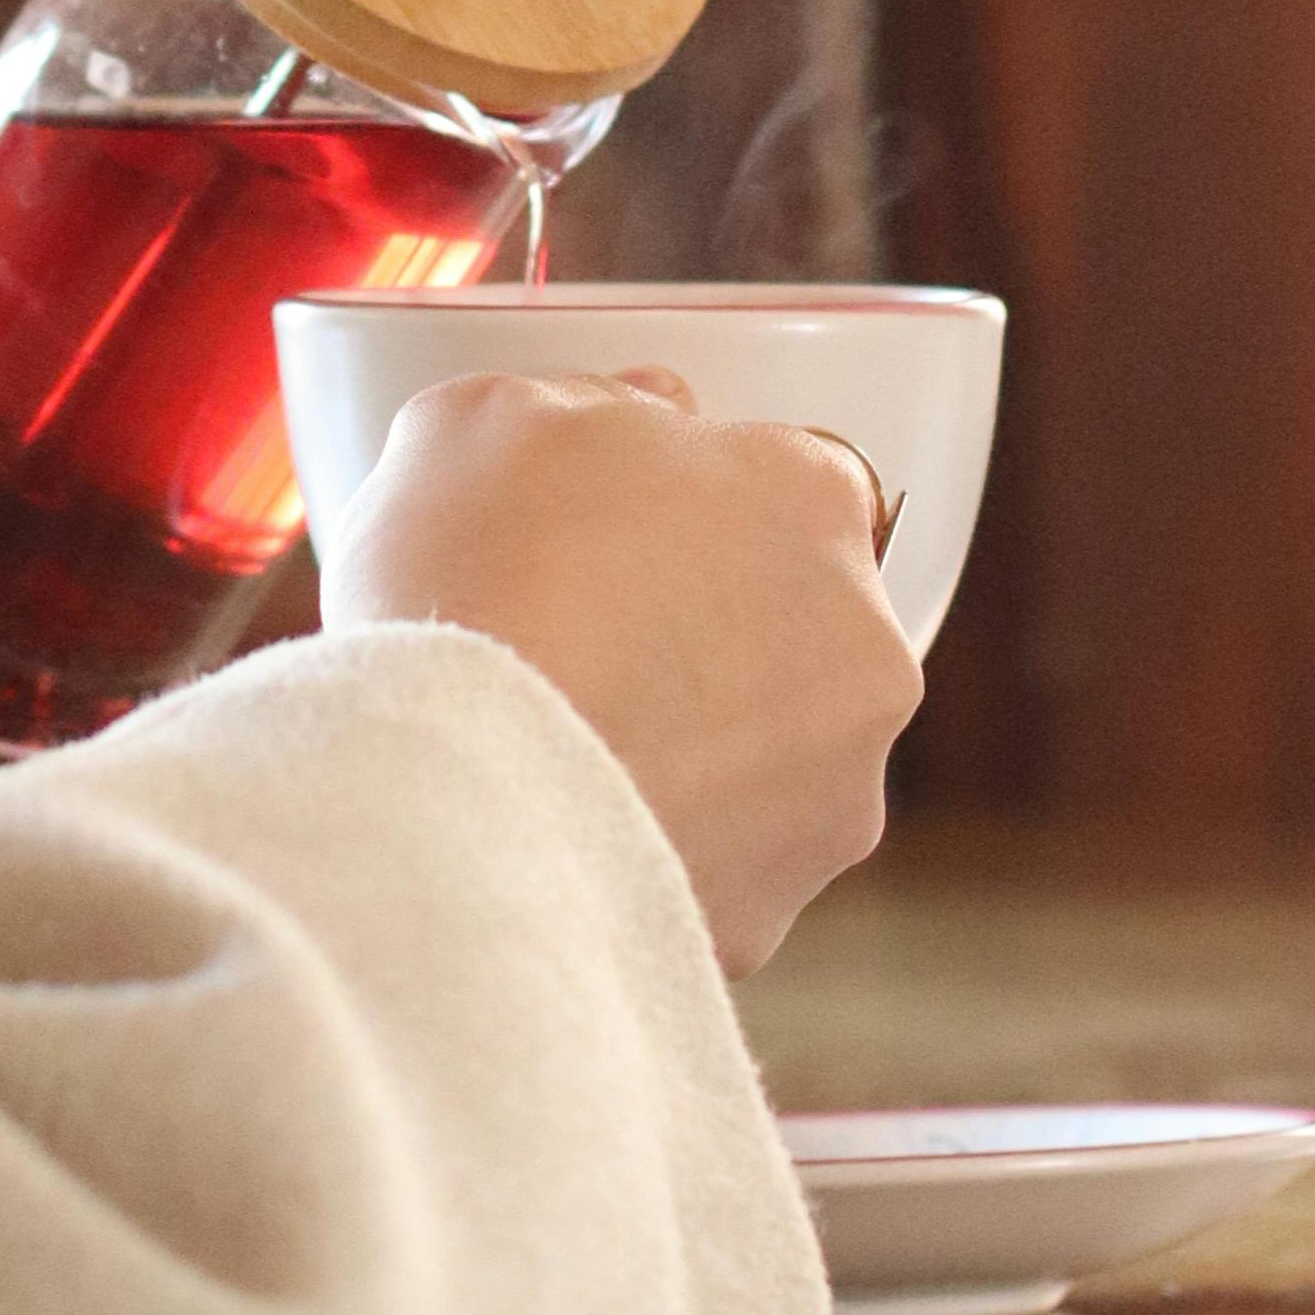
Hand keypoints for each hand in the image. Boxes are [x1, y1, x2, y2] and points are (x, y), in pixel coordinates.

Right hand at [319, 377, 919, 973]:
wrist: (452, 801)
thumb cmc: (475, 579)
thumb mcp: (488, 415)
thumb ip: (589, 398)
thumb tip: (643, 414)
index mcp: (808, 502)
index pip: (803, 480)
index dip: (714, 499)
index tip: (632, 525)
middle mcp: (862, 650)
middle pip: (794, 624)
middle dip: (708, 628)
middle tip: (580, 639)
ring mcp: (831, 797)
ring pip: (767, 759)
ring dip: (691, 748)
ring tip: (559, 748)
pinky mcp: (771, 916)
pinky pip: (719, 868)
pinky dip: (656, 853)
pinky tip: (558, 832)